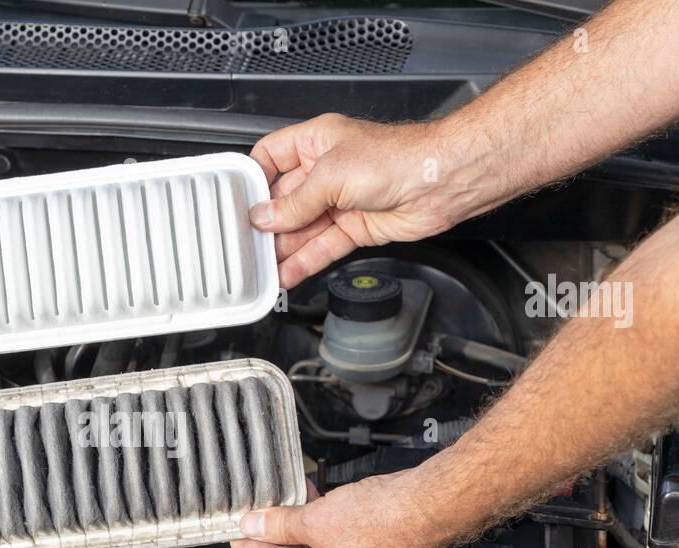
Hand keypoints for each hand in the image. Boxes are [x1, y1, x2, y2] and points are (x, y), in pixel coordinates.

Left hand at [230, 470, 450, 547]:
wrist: (432, 505)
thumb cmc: (387, 518)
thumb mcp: (317, 518)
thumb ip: (278, 524)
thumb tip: (253, 525)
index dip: (250, 546)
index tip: (235, 533)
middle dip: (277, 534)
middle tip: (259, 512)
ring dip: (301, 527)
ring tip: (289, 501)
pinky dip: (325, 529)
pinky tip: (317, 505)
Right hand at [249, 114, 465, 287]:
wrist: (439, 181)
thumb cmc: (397, 158)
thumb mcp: (331, 175)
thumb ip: (295, 202)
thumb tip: (264, 217)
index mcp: (317, 141)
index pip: (272, 156)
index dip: (254, 178)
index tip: (238, 201)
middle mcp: (326, 170)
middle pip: (284, 200)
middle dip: (266, 223)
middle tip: (246, 243)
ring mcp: (340, 200)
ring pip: (302, 229)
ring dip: (283, 249)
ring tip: (262, 267)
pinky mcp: (354, 227)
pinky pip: (322, 247)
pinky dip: (305, 262)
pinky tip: (287, 274)